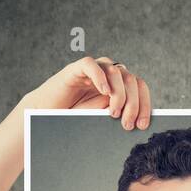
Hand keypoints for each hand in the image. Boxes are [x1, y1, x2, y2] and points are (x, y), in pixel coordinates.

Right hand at [26, 56, 151, 130]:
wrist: (45, 113)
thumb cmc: (74, 116)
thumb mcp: (102, 118)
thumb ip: (118, 115)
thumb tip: (139, 121)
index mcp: (119, 85)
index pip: (140, 87)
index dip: (144, 105)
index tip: (142, 125)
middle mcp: (108, 75)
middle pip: (131, 80)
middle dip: (133, 104)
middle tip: (127, 124)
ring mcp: (93, 70)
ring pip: (116, 71)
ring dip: (119, 94)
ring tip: (113, 114)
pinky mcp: (75, 69)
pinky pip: (91, 65)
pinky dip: (99, 77)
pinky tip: (104, 92)